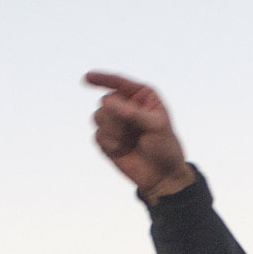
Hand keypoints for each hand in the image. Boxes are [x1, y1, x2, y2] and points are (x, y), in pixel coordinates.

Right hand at [84, 72, 193, 200]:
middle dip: (117, 118)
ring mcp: (115, 122)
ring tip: (130, 141)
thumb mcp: (156, 125)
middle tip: (135, 131)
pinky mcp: (106, 140)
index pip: (118, 82)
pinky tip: (122, 150)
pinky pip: (97, 136)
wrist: (161, 176)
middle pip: (105, 102)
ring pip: (98, 117)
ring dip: (114, 131)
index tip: (87, 78)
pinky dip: (109, 144)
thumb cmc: (164, 147)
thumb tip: (104, 101)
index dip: (102, 78)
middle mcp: (125, 105)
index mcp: (141, 96)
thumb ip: (131, 112)